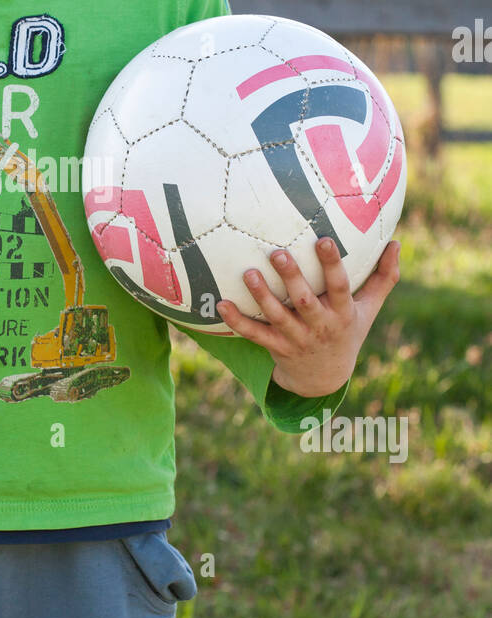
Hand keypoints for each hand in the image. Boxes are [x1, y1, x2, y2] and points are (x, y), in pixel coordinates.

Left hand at [215, 236, 401, 397]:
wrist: (325, 377)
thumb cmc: (348, 331)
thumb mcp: (369, 309)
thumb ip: (384, 277)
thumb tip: (396, 242)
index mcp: (343, 313)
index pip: (339, 286)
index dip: (332, 265)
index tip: (323, 240)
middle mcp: (320, 326)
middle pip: (305, 302)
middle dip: (292, 278)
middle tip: (277, 253)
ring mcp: (296, 339)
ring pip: (277, 317)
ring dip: (262, 296)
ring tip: (248, 273)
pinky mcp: (276, 348)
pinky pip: (254, 335)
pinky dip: (237, 321)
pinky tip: (221, 304)